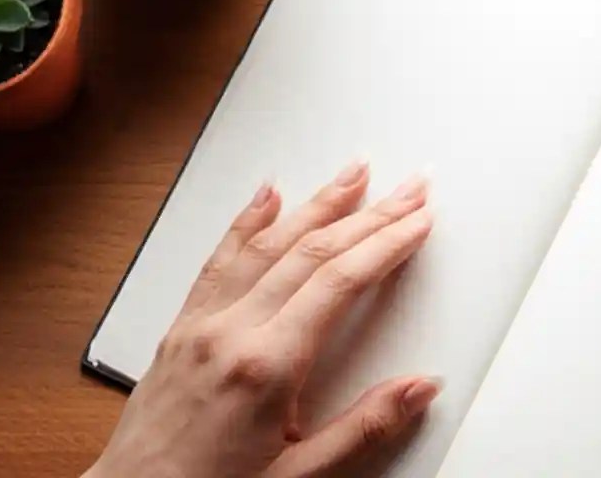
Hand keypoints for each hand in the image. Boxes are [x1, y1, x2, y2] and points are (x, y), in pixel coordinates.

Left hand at [84, 162, 439, 477]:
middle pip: (311, 251)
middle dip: (368, 213)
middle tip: (408, 187)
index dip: (386, 244)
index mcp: (265, 367)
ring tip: (352, 173)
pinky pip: (218, 259)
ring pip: (266, 243)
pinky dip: (247, 221)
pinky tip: (266, 195)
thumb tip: (420, 387)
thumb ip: (364, 429)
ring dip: (315, 202)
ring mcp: (201, 323)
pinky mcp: (181, 327)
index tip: (418, 220)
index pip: (339, 283)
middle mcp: (229, 332)